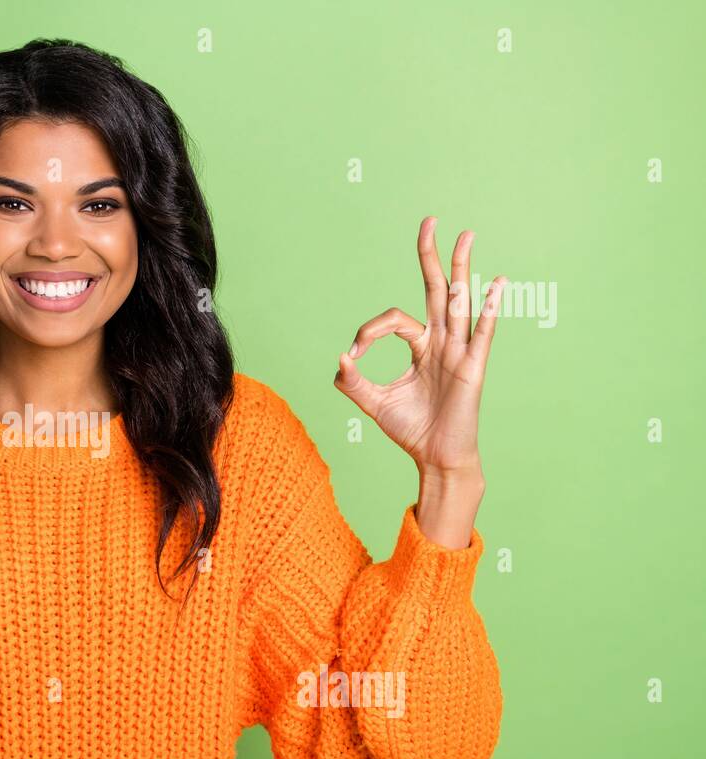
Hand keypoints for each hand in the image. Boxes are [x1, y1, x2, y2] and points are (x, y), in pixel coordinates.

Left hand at [334, 217, 504, 479]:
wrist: (435, 458)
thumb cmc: (411, 429)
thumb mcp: (373, 403)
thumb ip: (352, 381)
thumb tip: (341, 356)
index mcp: (420, 345)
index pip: (393, 319)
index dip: (369, 331)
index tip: (353, 356)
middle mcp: (442, 341)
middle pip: (436, 289)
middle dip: (431, 256)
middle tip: (429, 221)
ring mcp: (459, 351)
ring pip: (459, 301)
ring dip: (462, 268)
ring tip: (466, 235)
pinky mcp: (473, 367)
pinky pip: (483, 334)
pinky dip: (489, 310)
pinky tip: (495, 285)